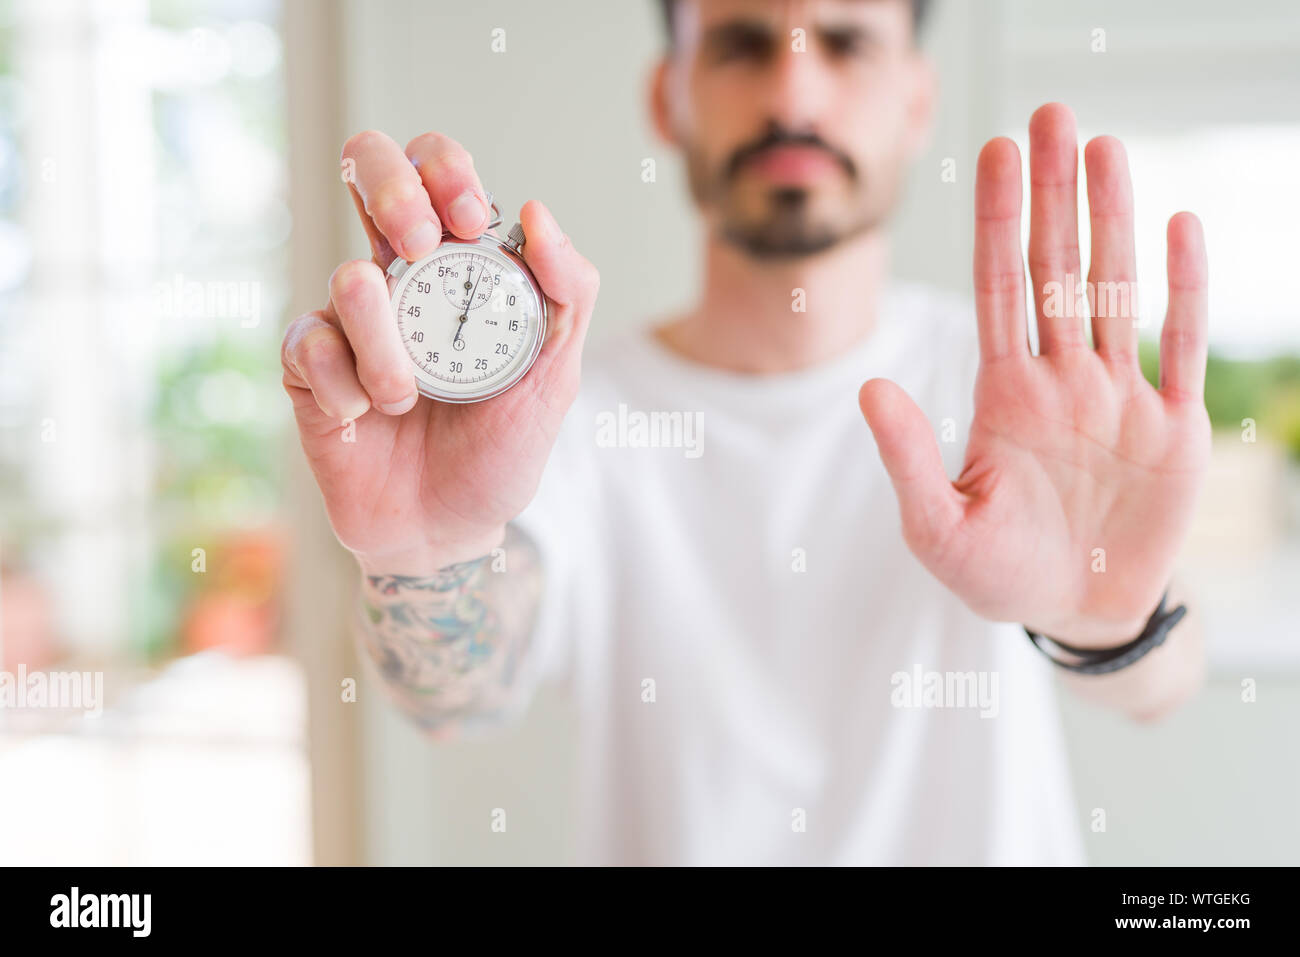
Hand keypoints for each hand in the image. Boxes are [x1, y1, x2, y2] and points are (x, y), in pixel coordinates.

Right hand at [281, 130, 599, 572]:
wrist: (446, 530)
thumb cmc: (500, 449)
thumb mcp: (556, 378)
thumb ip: (569, 296)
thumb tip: (538, 214)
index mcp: (458, 267)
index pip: (436, 170)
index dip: (444, 170)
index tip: (472, 219)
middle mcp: (398, 277)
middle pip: (367, 166)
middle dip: (392, 189)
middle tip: (421, 248)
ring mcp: (347, 318)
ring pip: (349, 280)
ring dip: (389, 350)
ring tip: (406, 400)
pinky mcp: (306, 366)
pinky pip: (310, 346)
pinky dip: (346, 389)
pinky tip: (363, 420)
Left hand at [859, 103, 1210, 647]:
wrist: (1075, 611)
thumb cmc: (997, 572)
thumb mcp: (937, 525)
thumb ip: (908, 457)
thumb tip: (869, 385)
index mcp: (1003, 394)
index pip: (998, 290)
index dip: (998, 222)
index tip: (996, 153)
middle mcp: (1060, 379)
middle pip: (1055, 269)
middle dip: (1052, 195)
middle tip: (1052, 115)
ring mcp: (1118, 396)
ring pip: (1114, 290)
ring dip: (1112, 221)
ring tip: (1107, 148)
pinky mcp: (1171, 427)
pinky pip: (1180, 346)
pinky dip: (1183, 291)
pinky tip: (1180, 226)